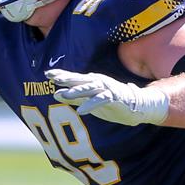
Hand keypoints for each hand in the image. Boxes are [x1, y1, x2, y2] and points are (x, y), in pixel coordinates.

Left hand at [45, 68, 167, 126]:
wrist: (137, 106)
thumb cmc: (112, 103)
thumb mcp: (90, 101)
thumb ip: (75, 98)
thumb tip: (56, 94)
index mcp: (92, 82)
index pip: (74, 77)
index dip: (62, 74)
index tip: (47, 74)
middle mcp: (98, 82)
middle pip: (80, 80)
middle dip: (67, 79)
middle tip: (53, 79)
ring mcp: (106, 89)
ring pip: (90, 89)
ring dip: (77, 91)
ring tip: (64, 95)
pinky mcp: (114, 98)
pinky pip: (100, 101)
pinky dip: (91, 105)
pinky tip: (80, 111)